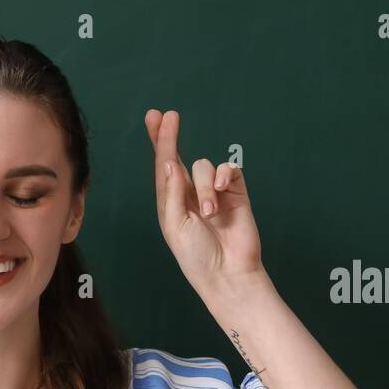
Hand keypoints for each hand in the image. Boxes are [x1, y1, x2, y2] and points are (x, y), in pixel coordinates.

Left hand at [145, 109, 264, 297]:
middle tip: (168, 115)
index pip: (163, 167)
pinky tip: (221, 193)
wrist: (228, 272)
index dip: (159, 141)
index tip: (154, 116)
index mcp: (170, 202)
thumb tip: (170, 163)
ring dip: (204, 187)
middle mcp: (189, 194)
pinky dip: (222, 177)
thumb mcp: (175, 225)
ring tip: (209, 213)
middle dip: (170, 136)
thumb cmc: (196, 255)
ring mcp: (212, 191)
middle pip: (179, 156)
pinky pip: (226, 169)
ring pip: (204, 166)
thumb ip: (172, 193)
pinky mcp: (235, 192)